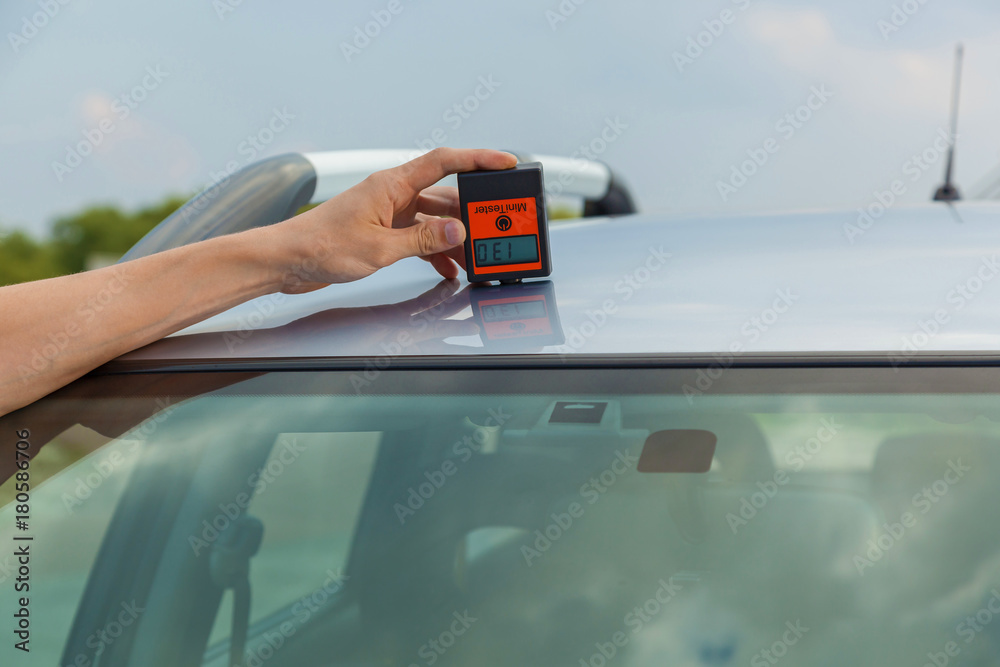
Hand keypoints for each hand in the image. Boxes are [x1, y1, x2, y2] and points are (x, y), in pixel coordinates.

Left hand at [267, 147, 516, 292]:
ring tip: (473, 259)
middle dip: (471, 214)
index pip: (444, 162)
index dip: (478, 159)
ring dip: (453, 238)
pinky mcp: (382, 232)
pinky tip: (446, 269)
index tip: (505, 162)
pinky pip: (418, 237)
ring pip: (433, 220)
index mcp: (391, 185)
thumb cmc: (320, 246)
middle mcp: (392, 194)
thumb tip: (457, 230)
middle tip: (494, 228)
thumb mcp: (379, 248)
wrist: (287, 260)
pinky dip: (434, 251)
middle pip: (444, 195)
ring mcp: (388, 213)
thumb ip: (422, 240)